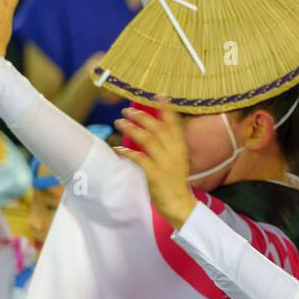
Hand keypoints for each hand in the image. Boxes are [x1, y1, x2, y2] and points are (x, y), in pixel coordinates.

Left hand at [114, 106, 196, 226]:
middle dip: (142, 116)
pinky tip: (117, 147)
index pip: (174, 124)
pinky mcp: (155, 174)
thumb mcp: (177, 160)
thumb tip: (152, 131)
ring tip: (119, 122)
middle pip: (157, 128)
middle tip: (127, 110)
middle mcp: (174, 152)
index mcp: (180, 148)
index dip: (166, 109)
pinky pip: (139, 158)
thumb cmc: (175, 182)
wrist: (180, 204)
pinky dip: (127, 151)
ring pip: (147, 139)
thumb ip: (168, 146)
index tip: (160, 95)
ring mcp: (165, 163)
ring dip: (132, 128)